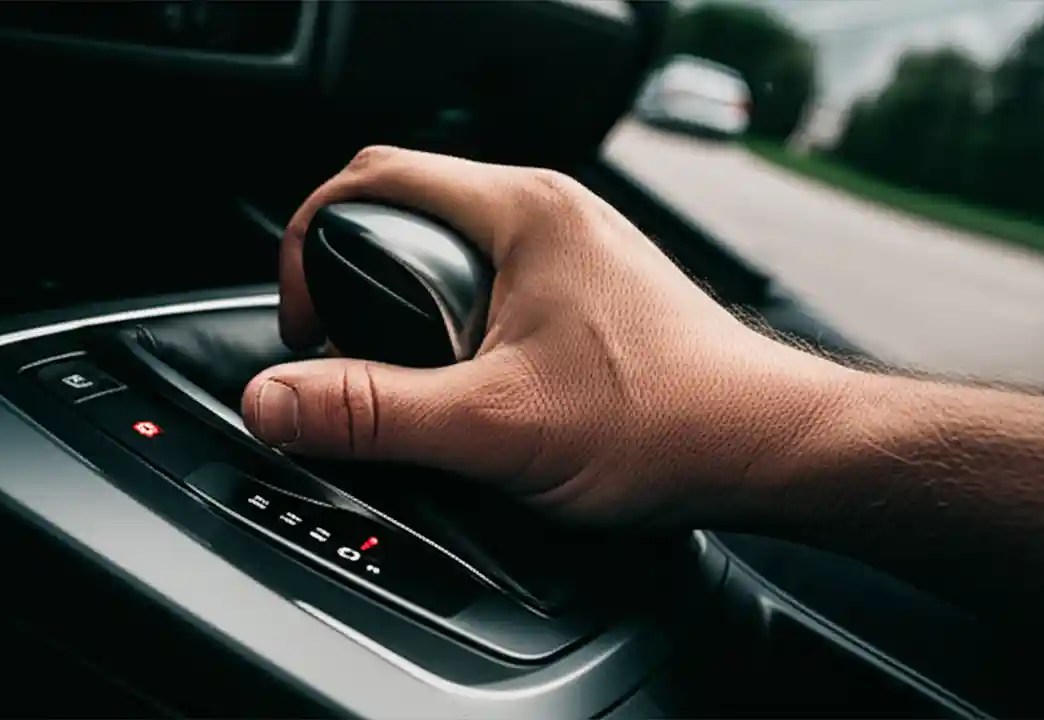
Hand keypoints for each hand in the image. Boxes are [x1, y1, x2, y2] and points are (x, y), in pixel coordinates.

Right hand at [242, 146, 852, 527]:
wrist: (765, 448)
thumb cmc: (667, 421)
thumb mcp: (495, 425)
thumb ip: (374, 412)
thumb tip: (278, 400)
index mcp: (524, 211)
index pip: (373, 176)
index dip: (310, 239)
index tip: (305, 318)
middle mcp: (550, 212)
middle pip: (408, 205)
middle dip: (354, 269)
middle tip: (343, 347)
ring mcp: (573, 247)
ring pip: (452, 244)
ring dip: (406, 297)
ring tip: (402, 369)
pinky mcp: (587, 288)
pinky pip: (493, 278)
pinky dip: (454, 317)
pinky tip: (465, 377)